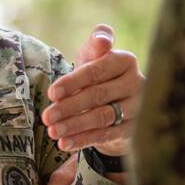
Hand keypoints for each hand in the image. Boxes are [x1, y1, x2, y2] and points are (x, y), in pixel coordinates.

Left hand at [41, 24, 142, 158]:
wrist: (116, 102)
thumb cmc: (98, 73)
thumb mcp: (93, 56)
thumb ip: (95, 43)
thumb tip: (102, 39)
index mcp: (125, 60)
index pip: (96, 71)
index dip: (73, 82)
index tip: (52, 94)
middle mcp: (137, 83)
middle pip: (98, 95)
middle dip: (69, 107)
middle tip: (46, 117)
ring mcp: (138, 107)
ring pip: (102, 117)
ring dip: (74, 126)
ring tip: (52, 132)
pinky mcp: (135, 129)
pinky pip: (107, 135)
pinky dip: (84, 140)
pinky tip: (65, 144)